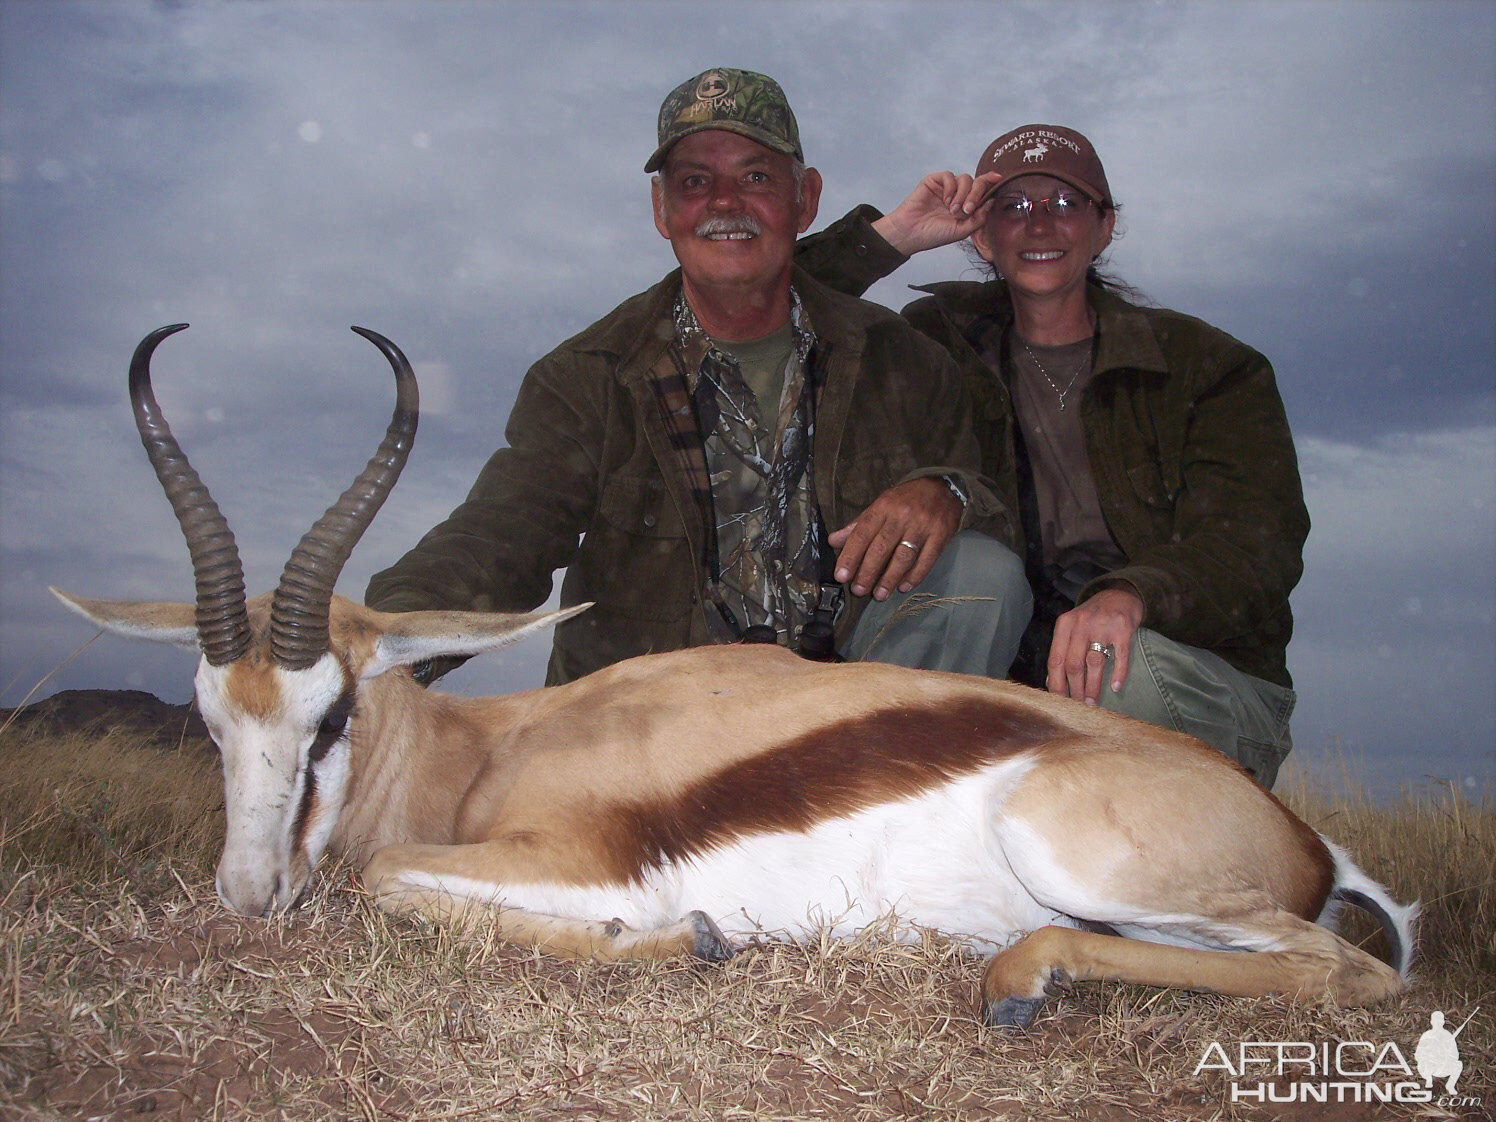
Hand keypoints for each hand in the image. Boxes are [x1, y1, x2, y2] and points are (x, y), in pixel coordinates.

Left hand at [827, 477, 961, 599]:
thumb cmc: (906, 499)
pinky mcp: (940, 535)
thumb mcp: (880, 505)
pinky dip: (914, 576)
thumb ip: (858, 525)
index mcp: (883, 507)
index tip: (841, 575)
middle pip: (881, 548)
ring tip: (879, 595)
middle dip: (867, 572)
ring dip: (889, 579)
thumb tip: (833, 541)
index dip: (850, 556)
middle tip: (858, 590)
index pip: (862, 534)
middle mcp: (902, 516)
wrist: (943, 488)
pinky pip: (927, 560)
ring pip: (903, 557)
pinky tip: (903, 587)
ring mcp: (922, 526)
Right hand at [871, 171, 1003, 255]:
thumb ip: (979, 217)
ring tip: (953, 210)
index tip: (998, 178)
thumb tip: (992, 200)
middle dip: (976, 194)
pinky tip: (946, 201)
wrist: (911, 233)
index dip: (990, 182)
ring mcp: (946, 188)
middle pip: (976, 183)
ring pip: (965, 178)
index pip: (982, 190)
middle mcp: (958, 195)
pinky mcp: (934, 181)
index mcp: (966, 206)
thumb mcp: (962, 230)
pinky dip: (951, 187)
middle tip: (968, 209)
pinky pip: (949, 176)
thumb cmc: (933, 235)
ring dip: (963, 194)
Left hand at [1047, 587, 1144, 705]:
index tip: (1058, 702)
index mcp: (1064, 625)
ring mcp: (1102, 626)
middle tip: (1078, 706)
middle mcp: (1080, 624)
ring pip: (1094, 663)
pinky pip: (1120, 656)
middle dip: (1074, 689)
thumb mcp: (1072, 628)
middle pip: (1073, 664)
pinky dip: (1118, 674)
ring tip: (1092, 703)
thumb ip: (1062, 650)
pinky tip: (1115, 688)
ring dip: (1092, 687)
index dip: (1056, 683)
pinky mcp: (1122, 628)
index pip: (1056, 659)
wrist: (1119, 594)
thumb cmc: (1092, 617)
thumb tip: (1051, 681)